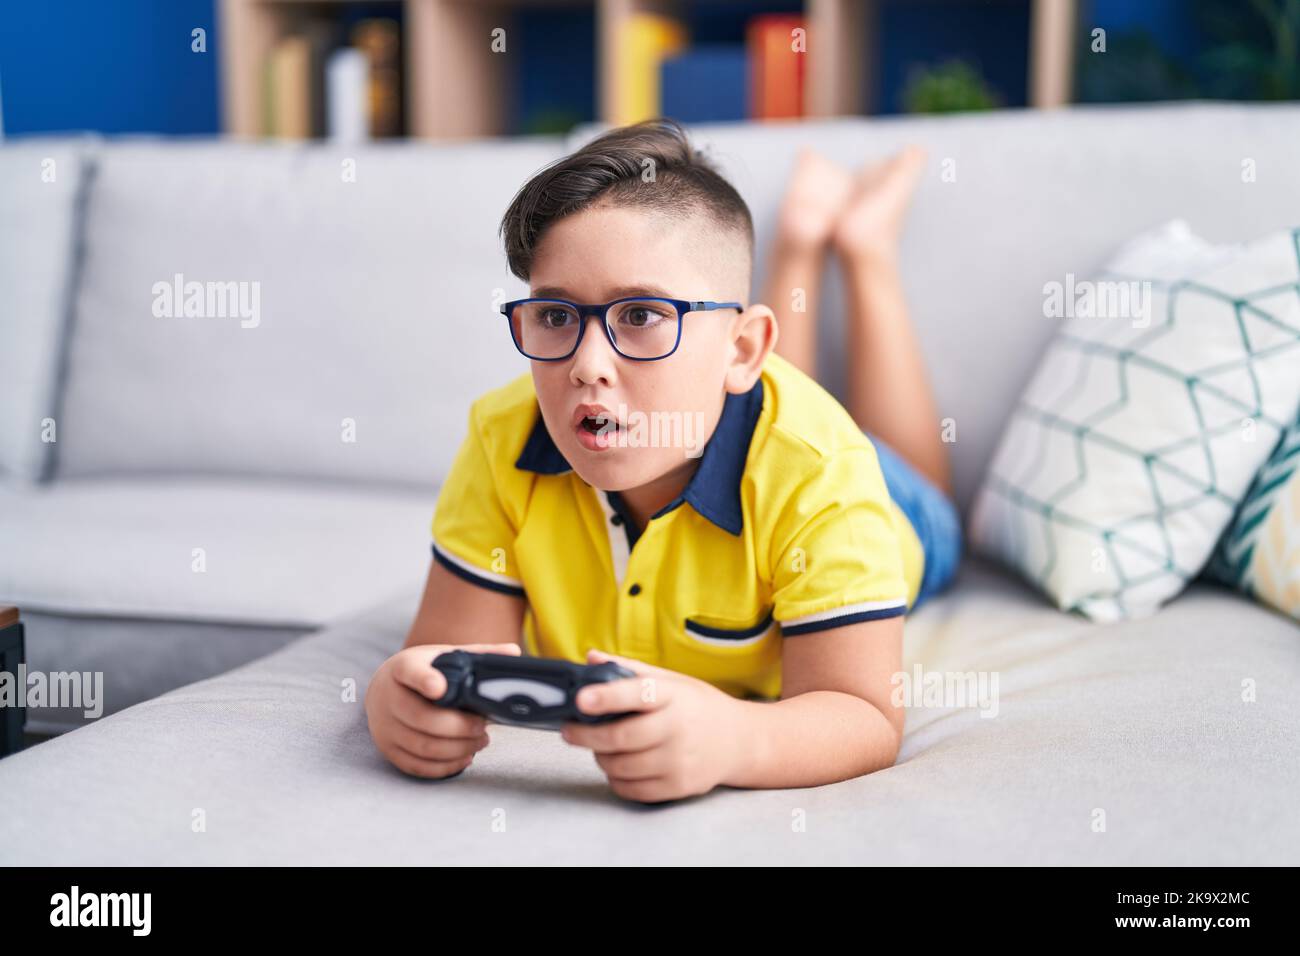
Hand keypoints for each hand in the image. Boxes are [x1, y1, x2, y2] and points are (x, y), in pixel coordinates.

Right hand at [365, 642, 520, 778]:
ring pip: (423, 747)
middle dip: (460, 727)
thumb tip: (514, 652)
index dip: (425, 680)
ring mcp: (385, 727)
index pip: (410, 672)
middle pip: (423, 719)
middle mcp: (388, 698)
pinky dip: (445, 766)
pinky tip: (465, 757)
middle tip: (484, 726)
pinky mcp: (388, 750)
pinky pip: (418, 766)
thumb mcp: (444, 657)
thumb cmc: (423, 671)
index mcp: (403, 668)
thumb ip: (476, 654)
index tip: (441, 687)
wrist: (383, 689)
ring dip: (457, 748)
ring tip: (481, 741)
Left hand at [560, 648, 747, 803]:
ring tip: (599, 747)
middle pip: (621, 737)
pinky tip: (617, 765)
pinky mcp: (678, 787)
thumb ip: (630, 670)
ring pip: (621, 766)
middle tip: (569, 730)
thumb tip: (591, 658)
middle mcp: (677, 729)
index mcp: (674, 696)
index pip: (637, 694)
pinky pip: (632, 789)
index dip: (606, 697)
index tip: (581, 698)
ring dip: (600, 757)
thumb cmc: (698, 707)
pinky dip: (615, 779)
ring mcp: (678, 761)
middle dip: (587, 735)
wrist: (740, 742)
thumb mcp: (672, 681)